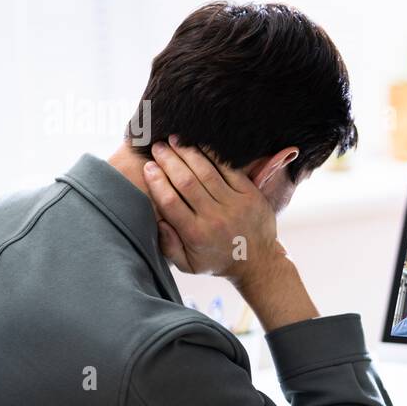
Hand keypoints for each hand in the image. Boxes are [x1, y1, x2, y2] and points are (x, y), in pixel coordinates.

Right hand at [143, 137, 280, 287]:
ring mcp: (234, 205)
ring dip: (188, 153)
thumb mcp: (189, 265)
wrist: (258, 262)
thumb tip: (157, 220)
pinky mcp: (251, 195)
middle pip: (186, 182)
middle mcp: (215, 218)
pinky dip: (213, 155)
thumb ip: (168, 246)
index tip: (148, 167)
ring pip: (206, 172)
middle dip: (169, 161)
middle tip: (157, 146)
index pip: (170, 202)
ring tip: (174, 140)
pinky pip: (229, 170)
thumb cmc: (217, 261)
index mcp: (196, 234)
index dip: (157, 182)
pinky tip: (200, 144)